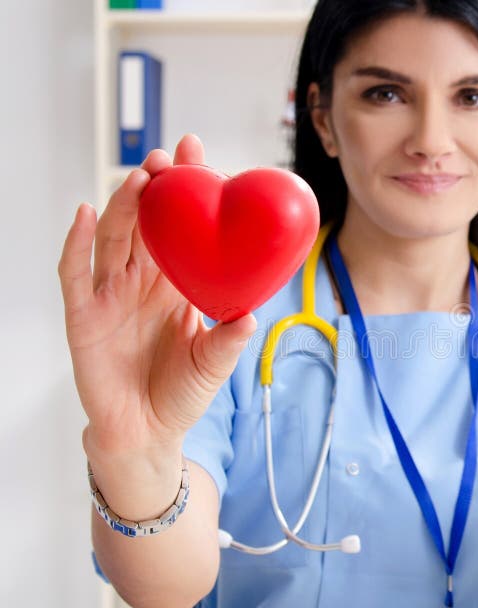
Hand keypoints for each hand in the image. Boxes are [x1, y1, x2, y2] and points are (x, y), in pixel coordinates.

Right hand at [58, 135, 256, 468]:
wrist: (145, 433)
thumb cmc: (181, 394)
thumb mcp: (213, 363)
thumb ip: (228, 340)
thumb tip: (252, 314)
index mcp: (175, 286)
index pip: (181, 229)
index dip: (187, 192)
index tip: (199, 155)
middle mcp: (142, 283)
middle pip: (145, 223)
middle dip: (156, 187)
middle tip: (169, 158)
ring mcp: (110, 296)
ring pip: (113, 239)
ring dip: (124, 206)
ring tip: (141, 178)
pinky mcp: (84, 316)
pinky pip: (75, 274)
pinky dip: (77, 243)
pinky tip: (86, 214)